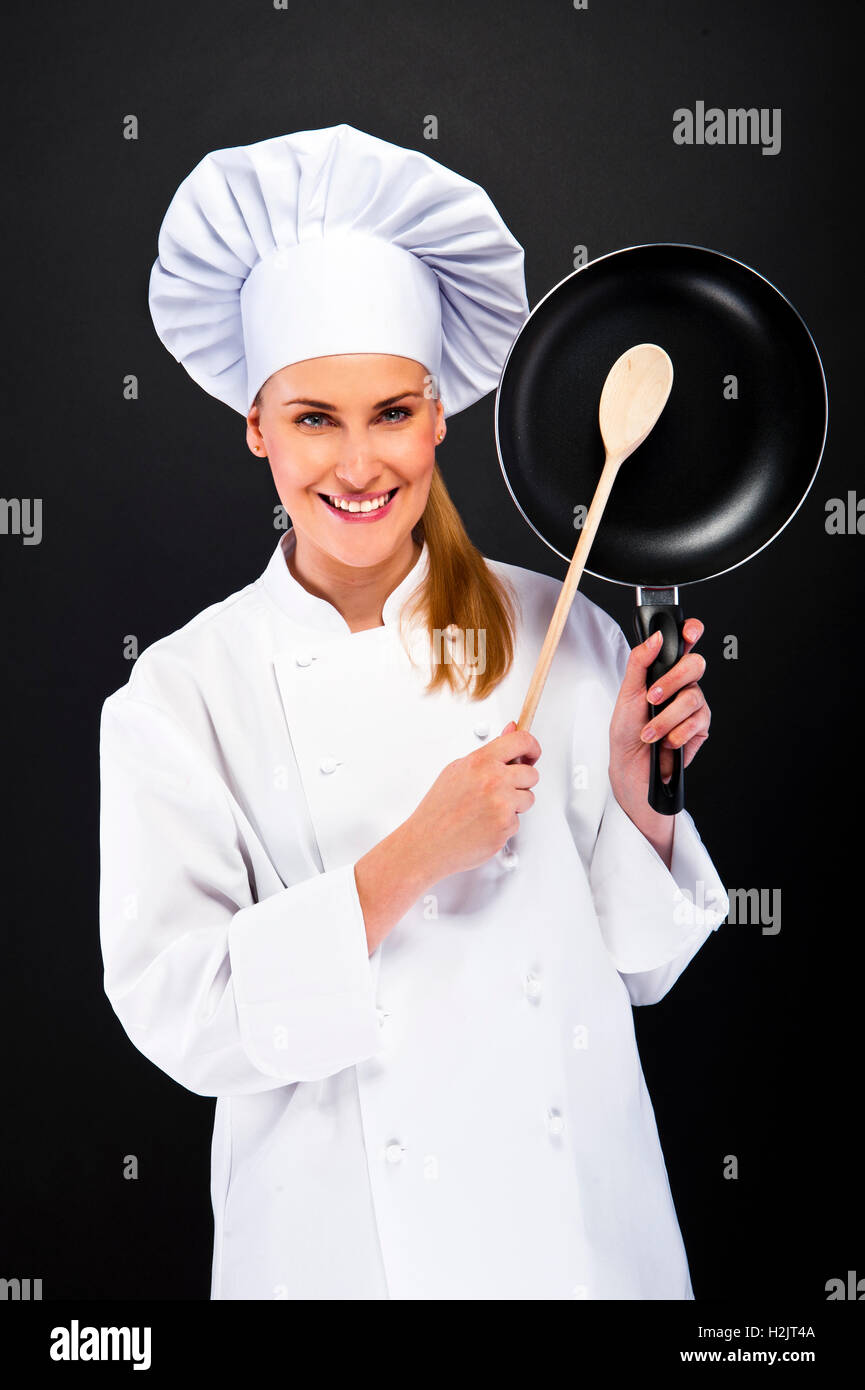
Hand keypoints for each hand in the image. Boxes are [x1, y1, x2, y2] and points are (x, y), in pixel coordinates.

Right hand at [404, 722, 540, 880]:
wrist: (428, 842)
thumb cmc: (439, 809)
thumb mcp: (458, 770)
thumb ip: (488, 752)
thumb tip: (510, 730)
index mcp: (480, 762)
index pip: (521, 741)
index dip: (532, 746)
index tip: (532, 753)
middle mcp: (494, 780)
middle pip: (531, 773)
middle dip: (521, 781)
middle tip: (502, 789)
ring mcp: (501, 804)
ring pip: (528, 798)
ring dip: (515, 803)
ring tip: (489, 808)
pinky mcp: (505, 826)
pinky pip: (518, 820)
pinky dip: (505, 823)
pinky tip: (485, 823)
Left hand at [608, 619, 710, 843]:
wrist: (631, 765)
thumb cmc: (627, 729)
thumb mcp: (626, 692)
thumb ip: (640, 661)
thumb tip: (656, 637)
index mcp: (665, 670)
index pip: (685, 643)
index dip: (692, 632)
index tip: (690, 632)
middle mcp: (683, 684)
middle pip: (696, 665)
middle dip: (672, 681)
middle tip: (652, 697)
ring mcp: (694, 705)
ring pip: (693, 698)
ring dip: (666, 718)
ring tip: (649, 733)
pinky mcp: (701, 727)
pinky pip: (697, 722)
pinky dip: (676, 734)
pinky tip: (665, 743)